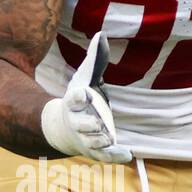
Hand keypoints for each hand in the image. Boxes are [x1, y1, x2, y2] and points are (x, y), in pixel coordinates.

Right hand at [41, 33, 131, 162]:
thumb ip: (95, 60)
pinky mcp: (95, 151)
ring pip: (92, 143)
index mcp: (73, 102)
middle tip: (99, 123)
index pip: (73, 99)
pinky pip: (104, 156)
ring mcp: (85, 139)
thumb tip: (102, 34)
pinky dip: (114, 157)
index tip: (83, 94)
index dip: (78, 97)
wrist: (64, 129)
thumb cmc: (78, 100)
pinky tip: (127, 155)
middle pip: (81, 125)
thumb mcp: (85, 78)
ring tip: (110, 137)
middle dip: (89, 125)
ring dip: (100, 141)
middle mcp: (77, 122)